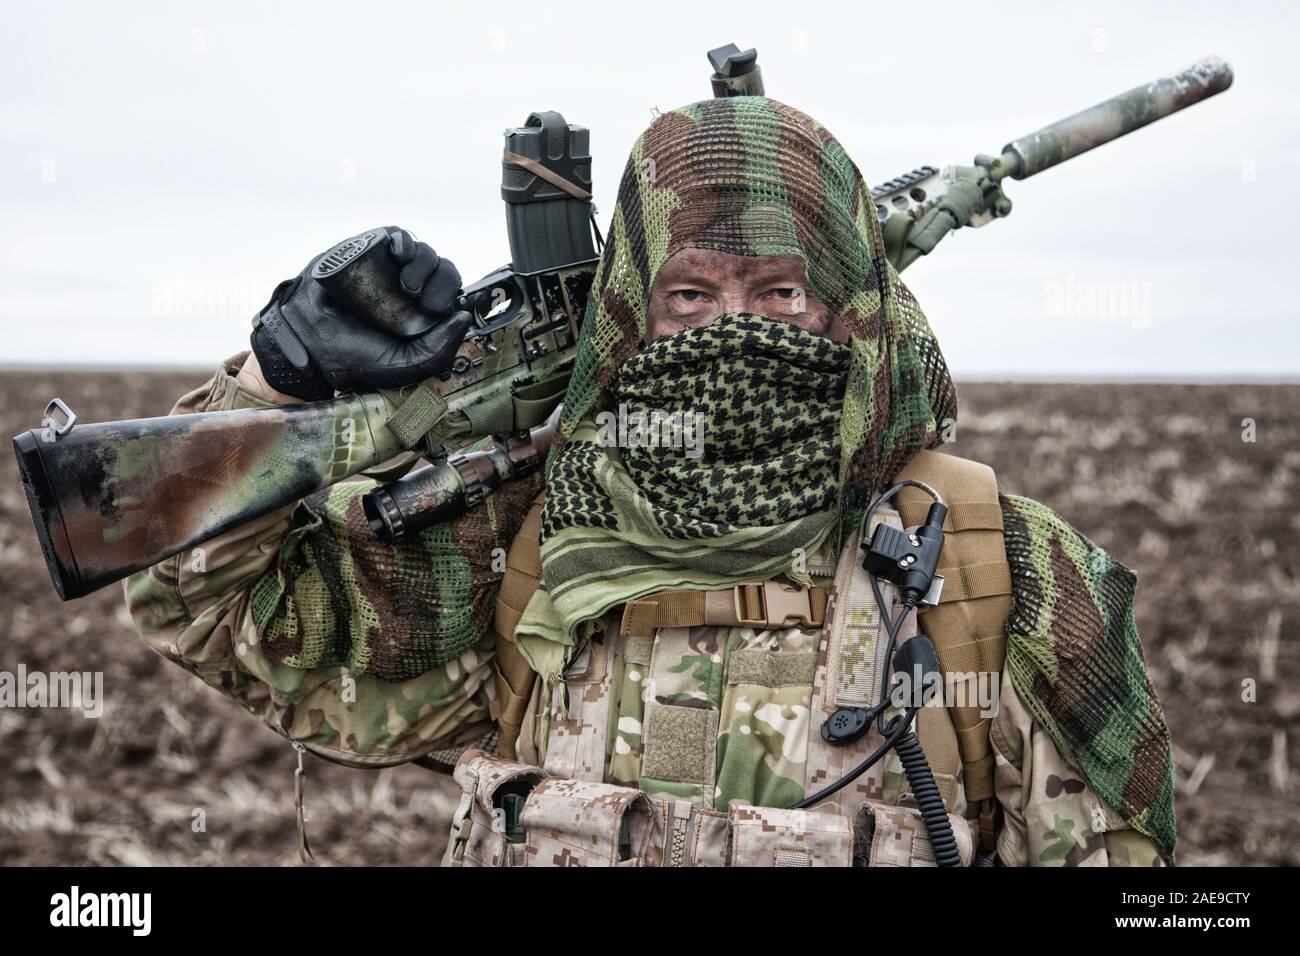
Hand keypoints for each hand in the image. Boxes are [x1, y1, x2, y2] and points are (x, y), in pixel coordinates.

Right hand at [251, 226, 470, 399]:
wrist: (308, 338)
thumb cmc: (354, 356)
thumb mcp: (404, 366)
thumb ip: (438, 351)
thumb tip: (464, 317)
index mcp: (424, 316)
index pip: (452, 296)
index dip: (451, 297)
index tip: (437, 309)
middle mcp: (412, 291)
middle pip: (443, 272)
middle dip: (442, 281)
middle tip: (426, 300)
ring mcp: (392, 269)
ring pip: (425, 254)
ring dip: (425, 264)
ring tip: (406, 285)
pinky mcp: (372, 251)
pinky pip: (398, 237)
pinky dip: (405, 242)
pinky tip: (399, 255)